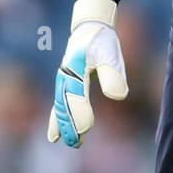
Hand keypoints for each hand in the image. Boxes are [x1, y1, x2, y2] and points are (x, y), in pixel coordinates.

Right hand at [47, 0, 128, 148]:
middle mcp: (65, 77)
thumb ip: (112, 75)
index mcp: (75, 69)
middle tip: (76, 143)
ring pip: (60, 108)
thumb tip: (118, 96)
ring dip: (64, 126)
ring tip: (70, 142)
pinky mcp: (65, 86)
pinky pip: (58, 106)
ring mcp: (62, 82)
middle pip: (65, 105)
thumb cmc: (102, 42)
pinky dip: (56, 121)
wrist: (89, 28)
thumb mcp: (110, 54)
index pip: (76, 95)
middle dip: (70, 125)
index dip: (80, 112)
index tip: (86, 129)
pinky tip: (54, 137)